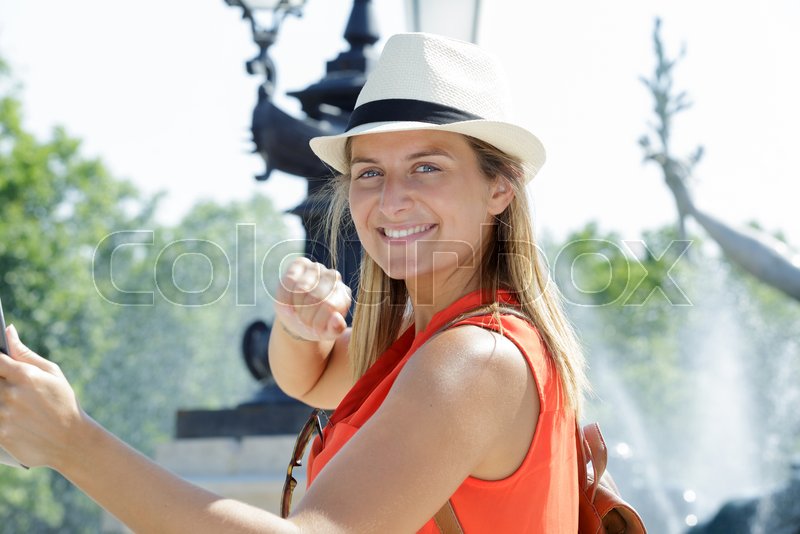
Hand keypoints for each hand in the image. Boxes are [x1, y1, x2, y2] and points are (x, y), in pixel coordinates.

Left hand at [0, 325, 85, 468]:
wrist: (71, 441)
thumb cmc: (63, 402)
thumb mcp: (52, 373)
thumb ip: (25, 353)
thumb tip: (8, 330)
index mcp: (25, 375)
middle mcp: (12, 393)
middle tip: (8, 389)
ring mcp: (5, 415)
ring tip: (12, 400)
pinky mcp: (1, 434)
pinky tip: (10, 415)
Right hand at [274, 257, 351, 342]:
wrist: (298, 318)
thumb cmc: (315, 326)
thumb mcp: (327, 333)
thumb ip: (335, 329)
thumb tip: (337, 320)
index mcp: (343, 295)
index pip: (330, 306)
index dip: (317, 322)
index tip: (314, 330)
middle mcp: (334, 278)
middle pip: (316, 298)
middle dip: (305, 316)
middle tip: (303, 323)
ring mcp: (318, 268)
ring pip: (302, 289)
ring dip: (295, 307)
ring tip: (296, 314)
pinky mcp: (300, 264)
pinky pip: (289, 280)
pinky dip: (285, 298)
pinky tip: (287, 306)